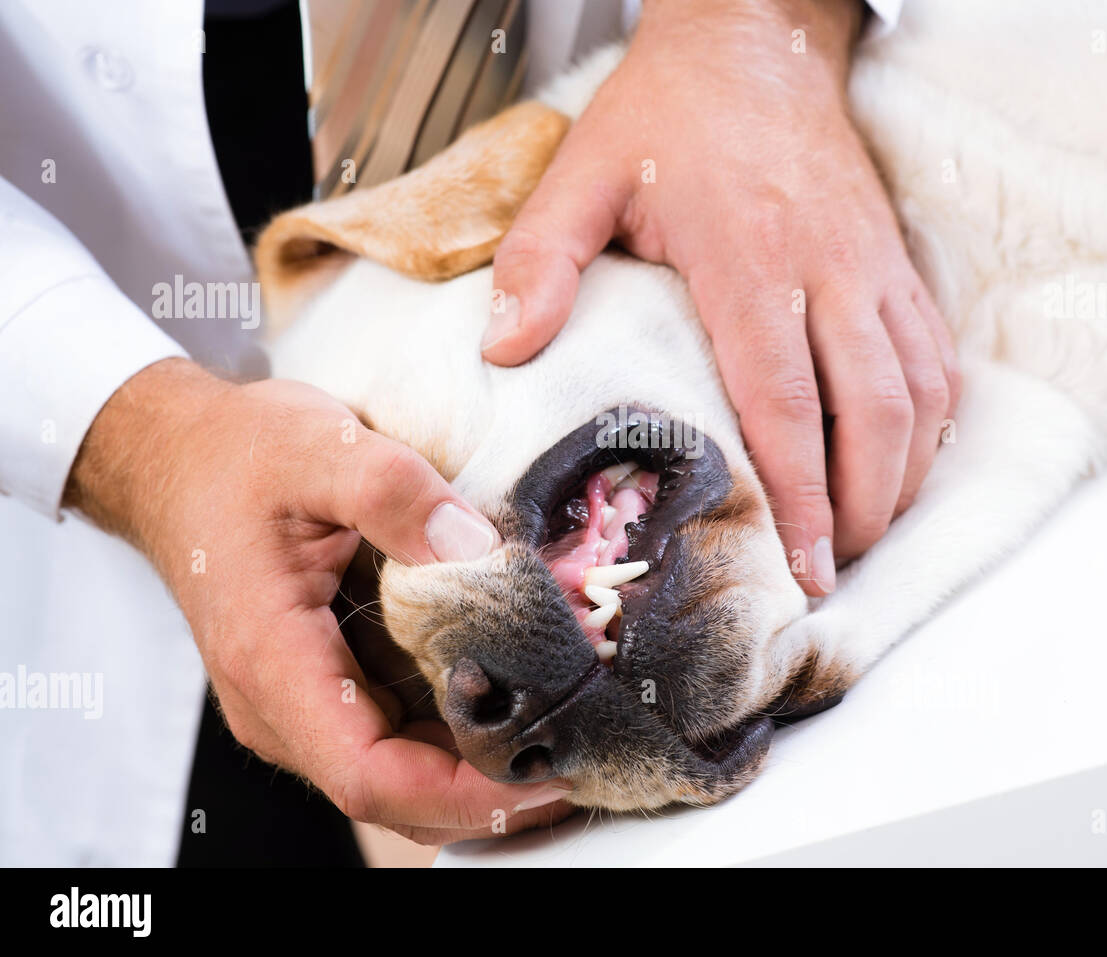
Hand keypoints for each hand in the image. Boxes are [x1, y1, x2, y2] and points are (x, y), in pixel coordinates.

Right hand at [67, 358, 570, 844]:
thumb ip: (395, 492)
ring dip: (483, 773)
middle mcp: (282, 705)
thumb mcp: (319, 446)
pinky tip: (520, 706)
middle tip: (586, 761)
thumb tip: (477, 551)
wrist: (182, 457)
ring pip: (400, 776)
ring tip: (569, 739)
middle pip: (396, 794)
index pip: (371, 774)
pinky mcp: (324, 686)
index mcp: (274, 661)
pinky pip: (395, 736)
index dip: (464, 792)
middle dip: (492, 795)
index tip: (547, 772)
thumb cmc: (239, 456)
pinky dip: (459, 737)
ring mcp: (301, 703)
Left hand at [483, 0, 959, 595]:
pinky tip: (899, 463)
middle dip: (861, 507)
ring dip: (902, 475)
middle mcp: (829, 268)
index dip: (799, 494)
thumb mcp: (582, 173)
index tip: (802, 566)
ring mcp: (874, 266)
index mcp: (749, 257)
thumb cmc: (666, 114)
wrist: (755, 40)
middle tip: (831, 570)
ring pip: (919, 392)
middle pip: (874, 413)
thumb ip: (540, 260)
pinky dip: (926, 424)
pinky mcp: (895, 261)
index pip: (786, 399)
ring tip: (863, 533)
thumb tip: (504, 352)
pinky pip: (933, 357)